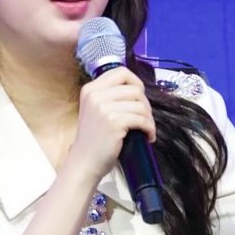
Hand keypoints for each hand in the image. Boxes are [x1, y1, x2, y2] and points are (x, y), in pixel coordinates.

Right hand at [67, 67, 155, 182]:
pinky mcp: (114, 122)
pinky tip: (148, 136)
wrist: (85, 162)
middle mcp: (95, 95)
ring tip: (146, 129)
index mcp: (90, 89)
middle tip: (145, 118)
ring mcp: (104, 108)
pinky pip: (142, 119)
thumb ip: (109, 96)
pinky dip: (149, 128)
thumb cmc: (93, 139)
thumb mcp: (95, 109)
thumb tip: (137, 89)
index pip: (121, 72)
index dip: (136, 82)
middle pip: (135, 89)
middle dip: (145, 104)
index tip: (140, 97)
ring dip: (149, 119)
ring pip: (140, 105)